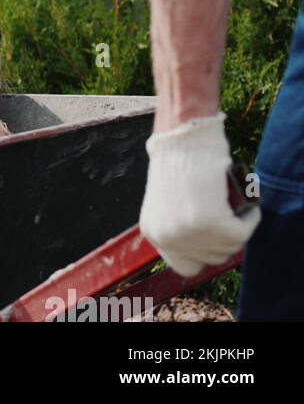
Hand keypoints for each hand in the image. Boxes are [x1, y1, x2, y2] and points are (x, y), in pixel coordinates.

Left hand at [139, 113, 260, 277]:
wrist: (182, 138)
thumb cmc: (178, 162)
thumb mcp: (168, 201)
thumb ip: (179, 224)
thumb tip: (204, 241)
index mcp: (153, 232)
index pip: (184, 265)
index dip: (203, 255)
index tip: (214, 239)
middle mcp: (167, 237)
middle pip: (211, 259)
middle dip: (224, 240)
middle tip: (229, 218)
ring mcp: (188, 233)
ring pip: (229, 247)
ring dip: (238, 228)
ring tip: (235, 207)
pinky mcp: (212, 223)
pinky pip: (243, 232)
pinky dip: (250, 218)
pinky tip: (247, 206)